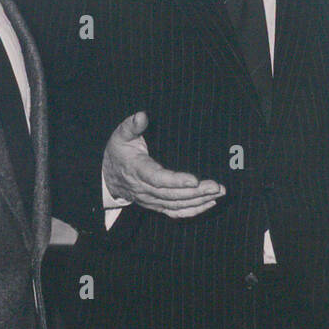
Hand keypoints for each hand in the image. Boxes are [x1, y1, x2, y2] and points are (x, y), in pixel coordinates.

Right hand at [102, 112, 224, 218]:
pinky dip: (193, 210)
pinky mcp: (157, 205)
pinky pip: (175, 212)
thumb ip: (131, 126)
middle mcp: (144, 189)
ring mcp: (151, 200)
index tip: (195, 179)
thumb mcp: (121, 135)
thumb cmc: (119, 151)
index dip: (176, 181)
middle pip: (172, 195)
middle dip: (196, 192)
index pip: (157, 178)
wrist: (108, 176)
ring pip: (176, 204)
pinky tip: (210, 203)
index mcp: (137, 170)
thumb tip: (142, 115)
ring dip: (199, 200)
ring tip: (219, 193)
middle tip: (216, 186)